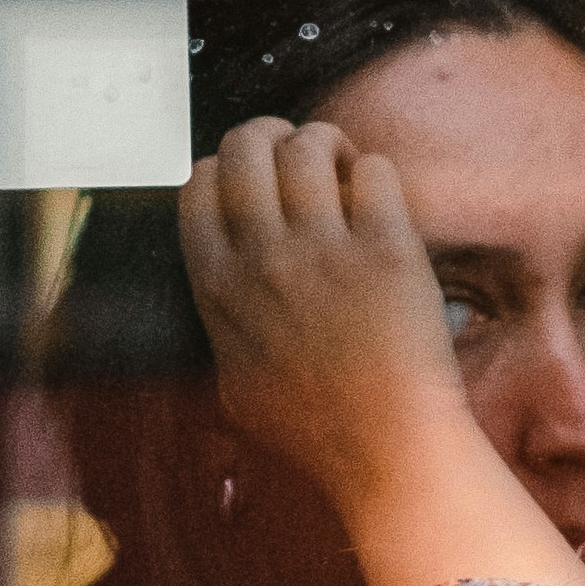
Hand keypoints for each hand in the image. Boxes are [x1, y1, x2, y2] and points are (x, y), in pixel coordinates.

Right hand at [175, 118, 584, 585]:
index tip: (254, 181)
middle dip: (271, 134)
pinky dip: (375, 171)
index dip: (226, 167)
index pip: (198, 185)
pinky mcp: (386, 248)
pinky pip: (373, 170)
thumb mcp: (234, 387)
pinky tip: (381, 199)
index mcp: (218, 288)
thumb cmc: (313, 431)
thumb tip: (223, 297)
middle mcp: (262, 258)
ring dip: (327, 143)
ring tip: (346, 168)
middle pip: (245, 147)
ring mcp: (323, 249)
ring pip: (307, 145)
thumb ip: (223, 329)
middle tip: (302, 154)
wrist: (386, 451)